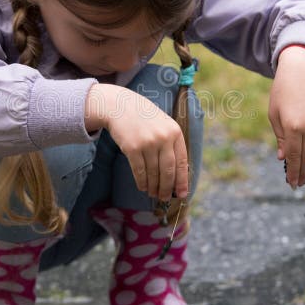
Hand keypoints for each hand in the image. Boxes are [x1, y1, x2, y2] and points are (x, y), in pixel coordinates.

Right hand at [85, 84, 188, 200]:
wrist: (122, 107)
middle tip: (165, 198)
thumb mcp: (164, 125)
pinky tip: (143, 187)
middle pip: (168, 171)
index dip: (182, 181)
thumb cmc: (145, 118)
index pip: (182, 162)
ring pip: (153, 173)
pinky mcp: (132, 148)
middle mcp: (163, 138)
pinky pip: (139, 171)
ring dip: (153, 187)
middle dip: (167, 188)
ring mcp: (148, 143)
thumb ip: (172, 145)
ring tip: (153, 193)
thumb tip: (176, 175)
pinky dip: (141, 182)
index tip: (182, 194)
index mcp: (175, 132)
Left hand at [268, 45, 304, 188]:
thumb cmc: (282, 93)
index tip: (292, 183)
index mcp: (292, 126)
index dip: (294, 171)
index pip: (294, 156)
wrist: (301, 70)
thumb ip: (280, 138)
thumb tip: (283, 158)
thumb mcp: (274, 115)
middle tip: (299, 182)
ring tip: (304, 166)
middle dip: (304, 171)